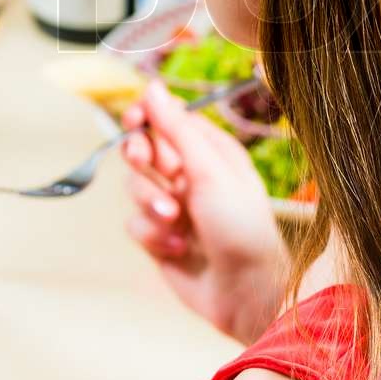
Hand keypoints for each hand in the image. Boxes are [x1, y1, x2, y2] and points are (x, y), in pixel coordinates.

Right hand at [121, 83, 286, 343]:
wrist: (246, 292)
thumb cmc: (241, 227)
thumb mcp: (209, 170)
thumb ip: (176, 129)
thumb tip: (152, 87)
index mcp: (210, 152)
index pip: (166, 120)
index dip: (146, 118)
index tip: (134, 120)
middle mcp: (190, 177)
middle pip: (143, 150)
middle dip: (141, 158)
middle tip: (148, 165)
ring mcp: (174, 208)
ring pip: (134, 188)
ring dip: (151, 203)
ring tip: (175, 221)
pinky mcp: (159, 239)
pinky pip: (135, 224)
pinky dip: (152, 236)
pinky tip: (176, 248)